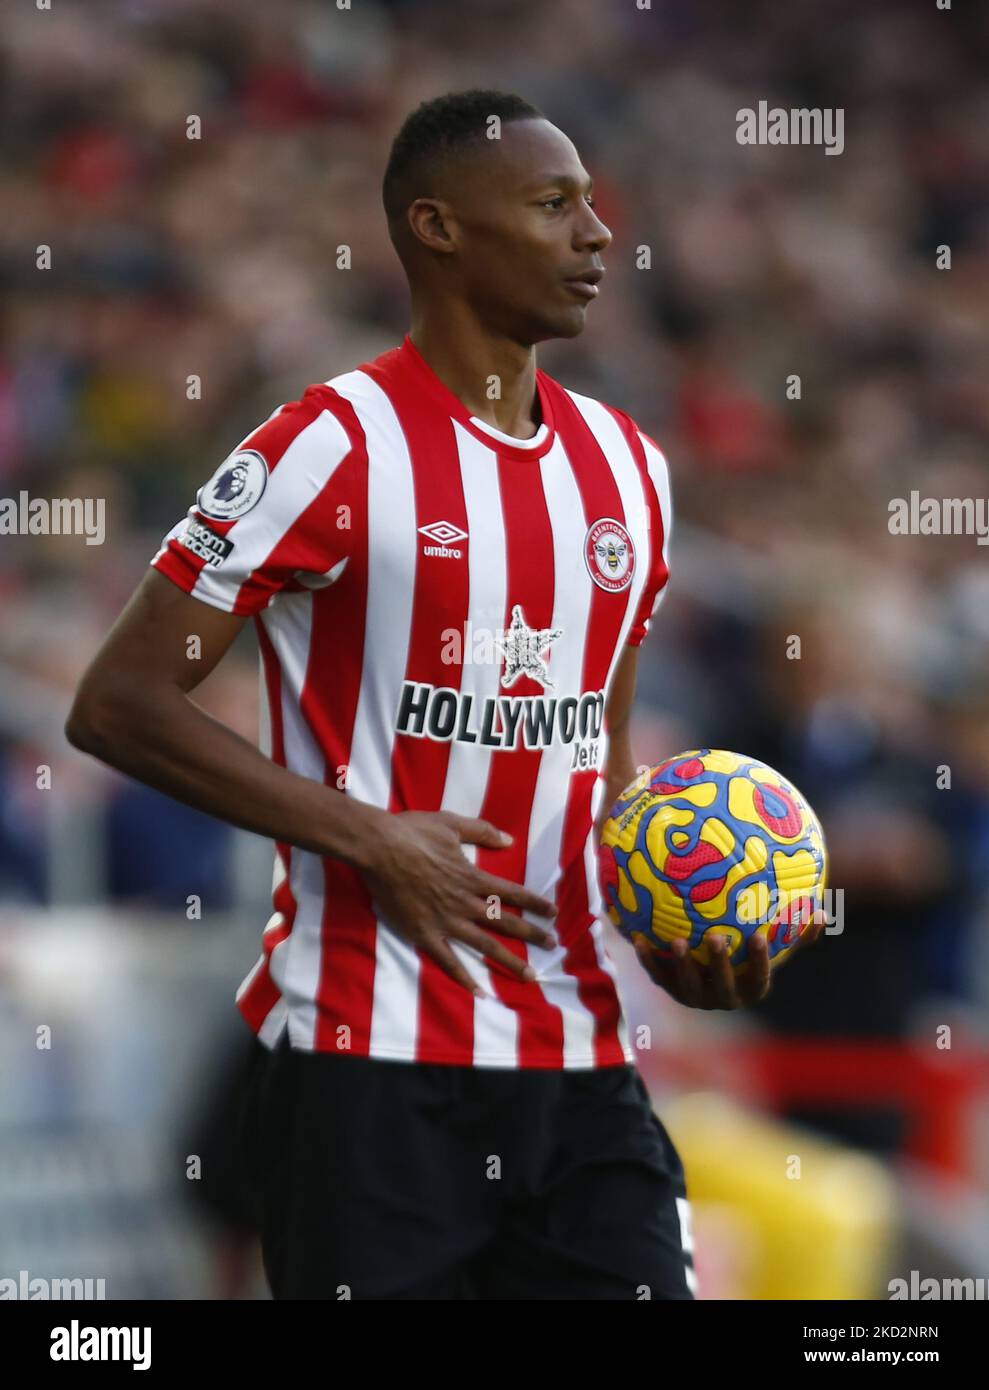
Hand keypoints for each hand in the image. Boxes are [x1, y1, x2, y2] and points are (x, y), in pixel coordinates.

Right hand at [359, 810, 557, 997]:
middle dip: (532, 934)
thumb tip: (509, 840)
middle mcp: (465, 903)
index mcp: (473, 877)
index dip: (536, 903)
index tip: (554, 913)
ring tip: (530, 976)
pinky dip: (465, 978)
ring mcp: (446, 922)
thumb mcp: (451, 823)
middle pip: (506, 922)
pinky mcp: (425, 935)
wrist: (378, 849)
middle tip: (553, 945)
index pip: (513, 893)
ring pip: (485, 945)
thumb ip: (481, 831)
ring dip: (510, 961)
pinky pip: (449, 961)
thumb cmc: (413, 832)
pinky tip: (481, 993)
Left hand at [634, 910, 826, 1009]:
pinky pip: (658, 975)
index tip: (759, 937)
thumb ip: (796, 932)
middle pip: (721, 988)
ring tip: (678, 940)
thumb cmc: (748, 952)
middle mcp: (721, 998)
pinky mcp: (668, 987)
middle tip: (716, 938)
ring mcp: (693, 996)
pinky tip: (638, 937)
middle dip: (719, 966)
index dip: (759, 963)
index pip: (758, 981)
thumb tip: (825, 912)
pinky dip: (648, 959)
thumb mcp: (773, 944)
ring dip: (681, 965)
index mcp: (748, 989)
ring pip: (686, 987)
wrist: (705, 969)